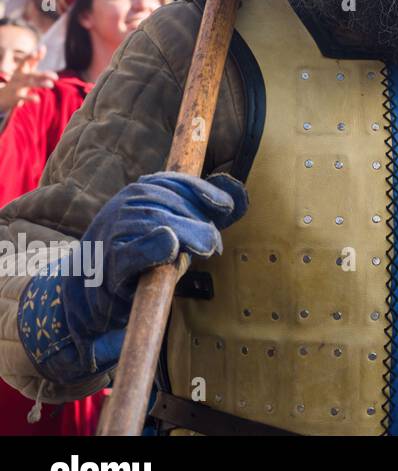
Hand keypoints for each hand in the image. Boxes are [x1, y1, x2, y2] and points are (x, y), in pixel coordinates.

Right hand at [0, 47, 55, 113]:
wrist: (3, 95)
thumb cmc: (19, 80)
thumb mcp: (25, 70)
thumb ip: (34, 60)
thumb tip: (43, 47)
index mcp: (20, 70)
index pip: (24, 62)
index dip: (29, 57)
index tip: (35, 53)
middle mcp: (18, 77)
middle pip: (30, 75)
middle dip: (43, 75)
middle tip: (56, 76)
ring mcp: (16, 87)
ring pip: (28, 84)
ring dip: (40, 84)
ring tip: (51, 84)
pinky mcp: (16, 97)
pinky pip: (23, 97)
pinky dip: (30, 98)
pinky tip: (37, 99)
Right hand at [18, 171, 247, 384]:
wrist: (90, 288)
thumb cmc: (141, 252)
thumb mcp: (169, 225)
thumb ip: (198, 214)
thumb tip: (234, 201)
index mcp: (142, 191)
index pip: (176, 182)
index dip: (205, 192)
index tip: (227, 207)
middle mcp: (126, 204)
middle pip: (171, 203)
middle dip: (200, 221)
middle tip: (215, 245)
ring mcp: (115, 231)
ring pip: (157, 222)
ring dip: (188, 233)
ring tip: (208, 248)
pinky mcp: (110, 263)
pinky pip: (133, 252)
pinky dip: (152, 247)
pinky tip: (170, 245)